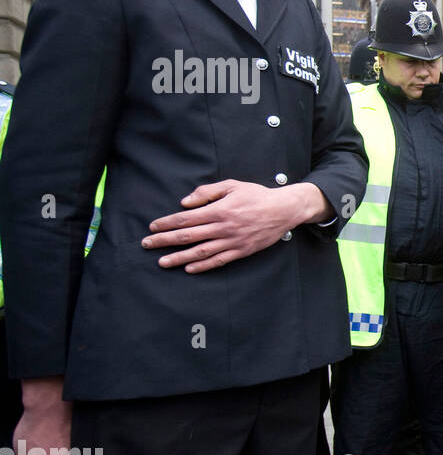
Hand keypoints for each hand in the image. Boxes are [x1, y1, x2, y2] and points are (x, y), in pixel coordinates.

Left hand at [143, 181, 326, 272]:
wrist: (284, 210)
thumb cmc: (257, 195)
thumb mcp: (232, 185)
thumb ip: (206, 192)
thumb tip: (184, 203)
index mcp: (219, 210)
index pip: (185, 219)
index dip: (166, 223)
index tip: (152, 227)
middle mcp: (223, 228)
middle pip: (187, 236)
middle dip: (164, 241)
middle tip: (147, 245)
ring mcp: (232, 241)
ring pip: (200, 252)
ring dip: (179, 258)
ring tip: (163, 262)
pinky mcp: (241, 251)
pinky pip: (219, 261)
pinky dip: (203, 266)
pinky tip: (189, 269)